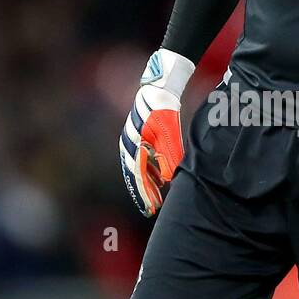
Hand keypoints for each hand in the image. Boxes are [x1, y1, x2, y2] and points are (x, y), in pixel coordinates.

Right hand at [119, 49, 193, 216]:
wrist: (157, 89)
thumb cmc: (162, 110)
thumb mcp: (167, 134)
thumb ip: (168, 156)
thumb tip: (169, 179)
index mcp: (134, 146)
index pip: (138, 176)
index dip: (145, 194)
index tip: (151, 209)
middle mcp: (129, 146)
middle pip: (135, 175)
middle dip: (143, 193)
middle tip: (151, 209)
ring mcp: (131, 141)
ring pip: (137, 169)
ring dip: (146, 183)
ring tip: (154, 198)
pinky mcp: (137, 138)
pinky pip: (140, 160)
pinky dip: (148, 171)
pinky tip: (159, 179)